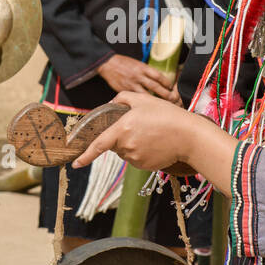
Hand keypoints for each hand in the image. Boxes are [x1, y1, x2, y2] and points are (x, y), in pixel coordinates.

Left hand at [73, 91, 203, 170]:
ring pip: (126, 152)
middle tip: (141, 126)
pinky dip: (142, 151)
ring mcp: (135, 158)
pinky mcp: (145, 166)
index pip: (99, 145)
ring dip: (133, 143)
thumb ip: (123, 97)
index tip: (75, 163)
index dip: (85, 156)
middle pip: (115, 144)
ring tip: (152, 133)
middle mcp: (126, 146)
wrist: (188, 136)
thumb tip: (113, 102)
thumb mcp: (144, 99)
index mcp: (122, 129)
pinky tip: (156, 143)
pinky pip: (137, 159)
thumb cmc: (166, 115)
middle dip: (121, 136)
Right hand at [97, 54, 179, 101]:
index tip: (171, 87)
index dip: (166, 82)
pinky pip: (136, 98)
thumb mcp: (137, 63)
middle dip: (165, 93)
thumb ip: (146, 71)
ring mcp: (131, 84)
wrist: (108, 64)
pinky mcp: (125, 91)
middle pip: (155, 86)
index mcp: (142, 67)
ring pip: (146, 95)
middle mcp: (138, 76)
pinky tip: (148, 106)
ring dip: (155, 100)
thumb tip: (157, 79)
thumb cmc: (123, 63)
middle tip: (172, 99)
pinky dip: (142, 102)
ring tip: (163, 105)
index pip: (158, 76)